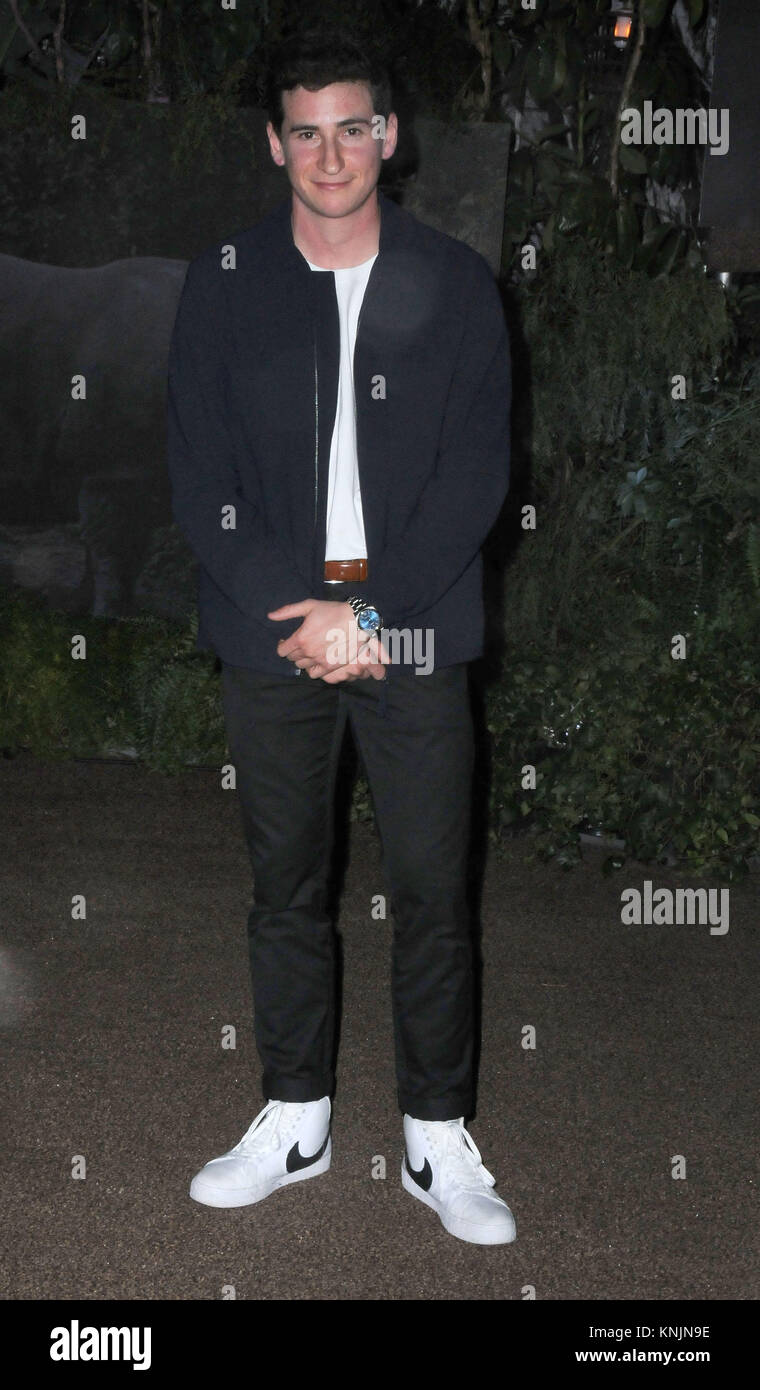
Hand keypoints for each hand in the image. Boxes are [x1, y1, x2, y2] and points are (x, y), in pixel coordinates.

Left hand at [268, 598, 388, 681]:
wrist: (357, 620)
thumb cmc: (333, 611)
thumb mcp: (309, 606)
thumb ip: (288, 612)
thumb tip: (270, 616)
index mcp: (301, 638)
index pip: (282, 651)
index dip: (282, 646)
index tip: (285, 642)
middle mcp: (308, 651)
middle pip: (292, 659)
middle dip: (293, 652)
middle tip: (299, 645)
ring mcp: (319, 660)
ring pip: (302, 666)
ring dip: (303, 660)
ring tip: (309, 652)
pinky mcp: (331, 666)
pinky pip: (314, 674)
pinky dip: (312, 669)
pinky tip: (315, 661)